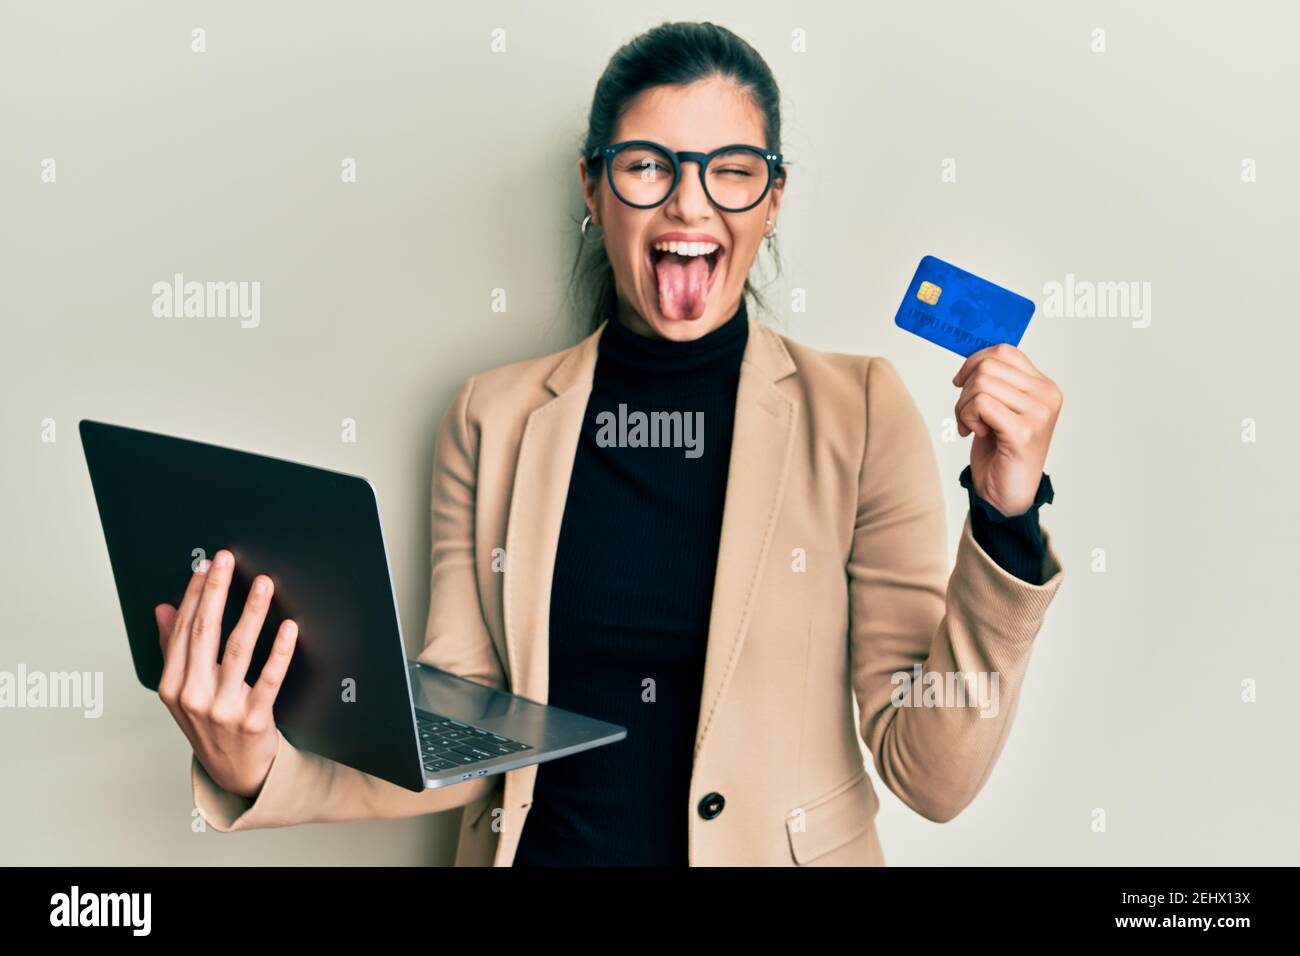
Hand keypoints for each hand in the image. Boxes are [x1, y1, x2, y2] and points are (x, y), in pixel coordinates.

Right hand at [154, 549, 298, 799]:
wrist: (235, 771)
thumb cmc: (210, 725)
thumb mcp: (183, 692)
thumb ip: (173, 649)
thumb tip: (163, 609)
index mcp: (173, 686)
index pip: (183, 629)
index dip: (196, 595)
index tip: (207, 566)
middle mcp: (194, 696)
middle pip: (205, 632)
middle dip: (217, 592)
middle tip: (227, 561)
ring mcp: (223, 709)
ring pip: (238, 650)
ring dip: (252, 612)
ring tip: (263, 584)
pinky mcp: (254, 719)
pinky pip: (269, 678)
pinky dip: (279, 651)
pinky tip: (288, 628)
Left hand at [951, 343, 1062, 516]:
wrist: (1007, 494)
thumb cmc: (999, 451)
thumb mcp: (999, 407)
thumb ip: (995, 381)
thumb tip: (972, 358)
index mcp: (1044, 386)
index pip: (1004, 351)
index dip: (974, 363)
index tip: (962, 384)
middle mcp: (1046, 396)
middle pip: (988, 366)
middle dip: (965, 389)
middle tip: (966, 415)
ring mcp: (1038, 413)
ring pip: (981, 384)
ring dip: (963, 407)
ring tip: (972, 427)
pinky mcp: (1024, 432)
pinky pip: (981, 404)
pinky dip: (967, 418)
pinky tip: (976, 434)